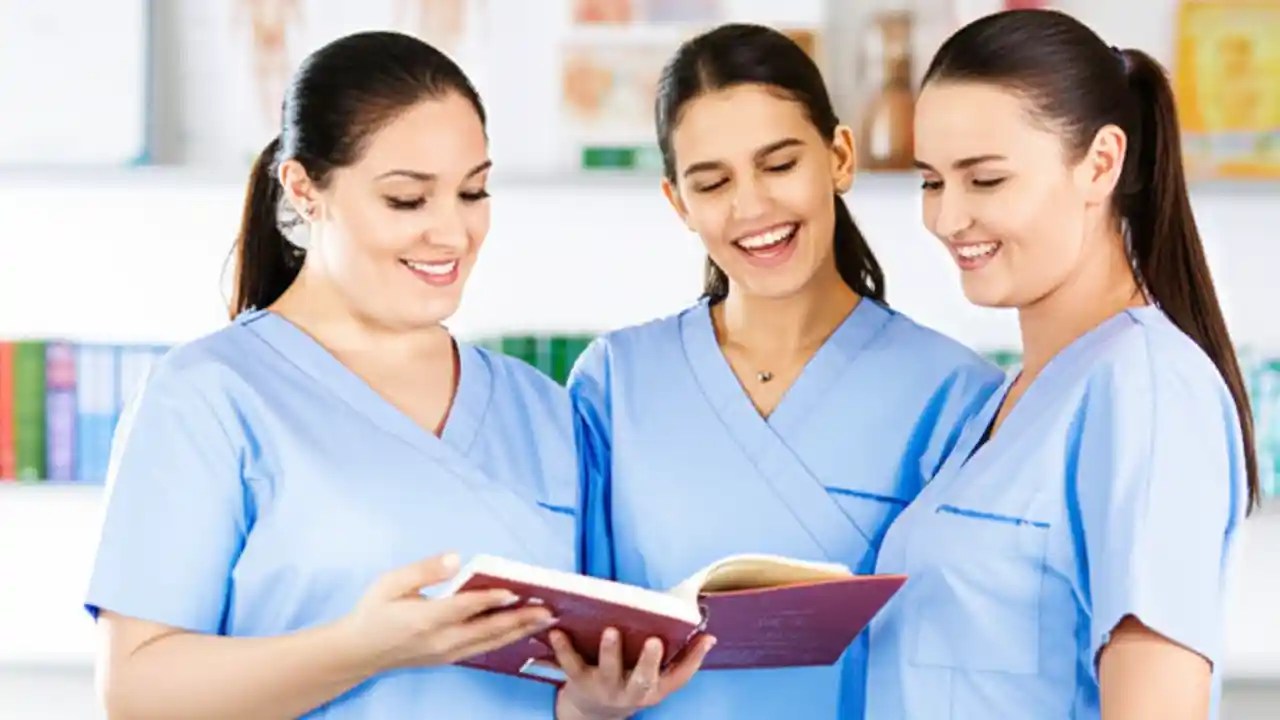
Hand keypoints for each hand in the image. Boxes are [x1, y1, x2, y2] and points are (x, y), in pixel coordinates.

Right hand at [340, 553, 556, 672]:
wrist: (359, 651)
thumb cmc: (374, 610)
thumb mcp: (391, 582)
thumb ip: (424, 570)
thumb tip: (456, 558)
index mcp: (424, 619)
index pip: (464, 607)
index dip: (490, 599)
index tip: (516, 590)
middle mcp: (440, 640)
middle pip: (487, 629)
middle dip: (520, 619)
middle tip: (549, 609)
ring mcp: (447, 653)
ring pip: (490, 642)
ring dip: (520, 631)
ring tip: (546, 620)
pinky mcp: (449, 658)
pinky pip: (483, 649)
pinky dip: (506, 640)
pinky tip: (523, 631)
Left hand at [551, 627, 715, 719]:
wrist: (591, 714)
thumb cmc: (631, 685)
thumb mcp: (659, 681)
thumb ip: (685, 660)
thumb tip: (710, 637)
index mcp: (653, 689)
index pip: (677, 677)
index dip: (692, 660)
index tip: (704, 638)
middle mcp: (631, 692)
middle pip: (642, 680)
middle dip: (649, 662)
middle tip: (654, 641)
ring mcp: (605, 688)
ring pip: (608, 671)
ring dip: (610, 652)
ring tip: (611, 631)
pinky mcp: (579, 681)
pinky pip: (571, 665)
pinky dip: (563, 648)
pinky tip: (558, 631)